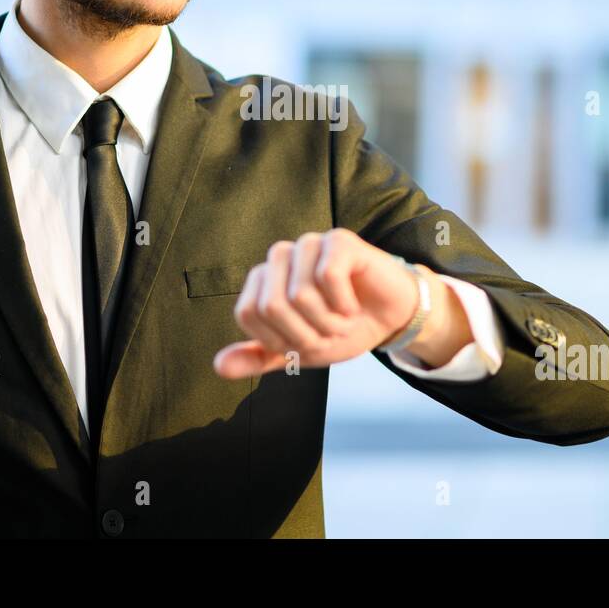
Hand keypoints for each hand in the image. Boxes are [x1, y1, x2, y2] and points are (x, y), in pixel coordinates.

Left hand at [213, 228, 427, 378]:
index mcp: (264, 279)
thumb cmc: (341, 329)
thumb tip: (219, 367)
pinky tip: (352, 306)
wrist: (389, 320)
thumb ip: (258, 357)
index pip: (249, 313)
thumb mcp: (296, 351)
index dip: (278, 338)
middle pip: (271, 305)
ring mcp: (309, 244)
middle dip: (305, 333)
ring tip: (342, 320)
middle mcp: (281, 256)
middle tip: (328, 333)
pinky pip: (327, 276)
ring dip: (327, 322)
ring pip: (299, 294)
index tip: (304, 340)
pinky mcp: (339, 240)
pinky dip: (342, 304)